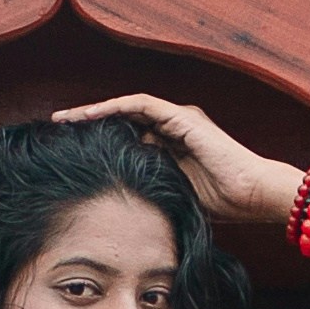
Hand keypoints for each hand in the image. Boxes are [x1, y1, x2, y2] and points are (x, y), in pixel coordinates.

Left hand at [54, 94, 307, 254]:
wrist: (253, 195)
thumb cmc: (221, 202)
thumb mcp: (171, 193)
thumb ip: (149, 184)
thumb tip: (117, 188)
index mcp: (171, 142)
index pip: (127, 134)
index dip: (98, 137)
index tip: (69, 146)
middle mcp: (173, 125)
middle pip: (122, 117)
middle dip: (88, 121)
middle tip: (57, 126)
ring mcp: (178, 118)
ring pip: (127, 107)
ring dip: (94, 112)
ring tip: (65, 119)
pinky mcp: (183, 117)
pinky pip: (141, 105)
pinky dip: (114, 108)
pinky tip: (90, 116)